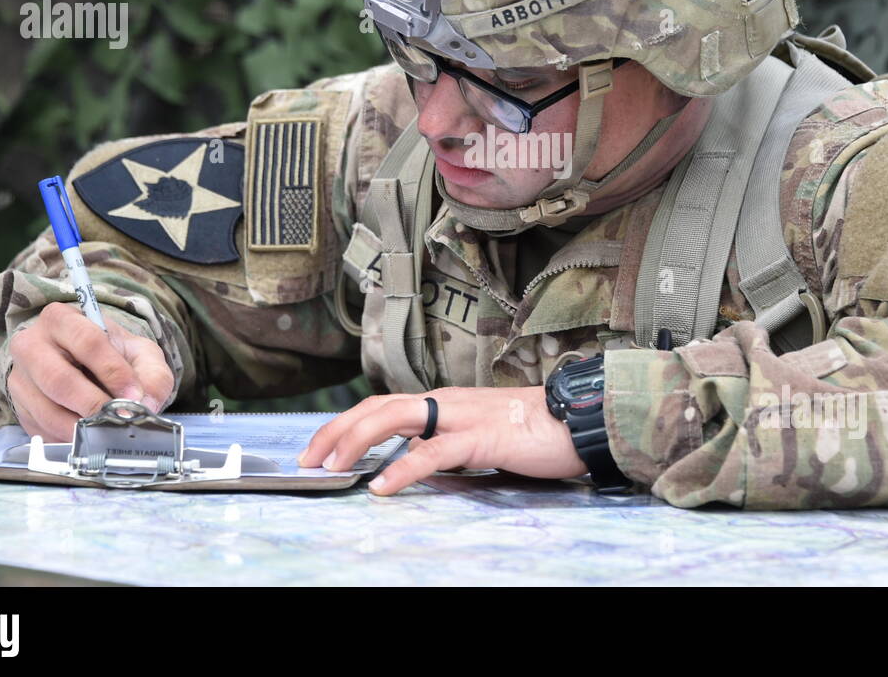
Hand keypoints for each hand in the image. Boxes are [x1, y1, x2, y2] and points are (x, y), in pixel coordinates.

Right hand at [7, 301, 173, 441]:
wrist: (87, 366)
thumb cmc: (114, 355)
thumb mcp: (140, 354)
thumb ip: (152, 375)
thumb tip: (147, 405)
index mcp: (62, 319)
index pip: (87, 342)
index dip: (113, 371)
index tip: (134, 394)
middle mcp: (32, 344)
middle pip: (58, 378)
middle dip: (92, 403)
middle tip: (117, 418)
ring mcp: (20, 378)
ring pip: (46, 408)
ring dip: (80, 426)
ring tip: (106, 432)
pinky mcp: (18, 407)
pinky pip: (40, 428)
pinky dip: (66, 438)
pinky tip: (87, 438)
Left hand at [297, 386, 588, 494]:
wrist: (577, 422)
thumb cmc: (534, 432)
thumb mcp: (480, 436)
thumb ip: (447, 444)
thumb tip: (413, 463)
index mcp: (444, 402)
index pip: (383, 405)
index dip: (346, 424)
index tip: (319, 448)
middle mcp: (446, 402)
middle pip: (378, 406)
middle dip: (337, 430)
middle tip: (310, 459)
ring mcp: (462, 416)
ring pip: (395, 418)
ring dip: (356, 441)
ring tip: (331, 466)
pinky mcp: (481, 438)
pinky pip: (433, 452)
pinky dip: (403, 469)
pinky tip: (383, 486)